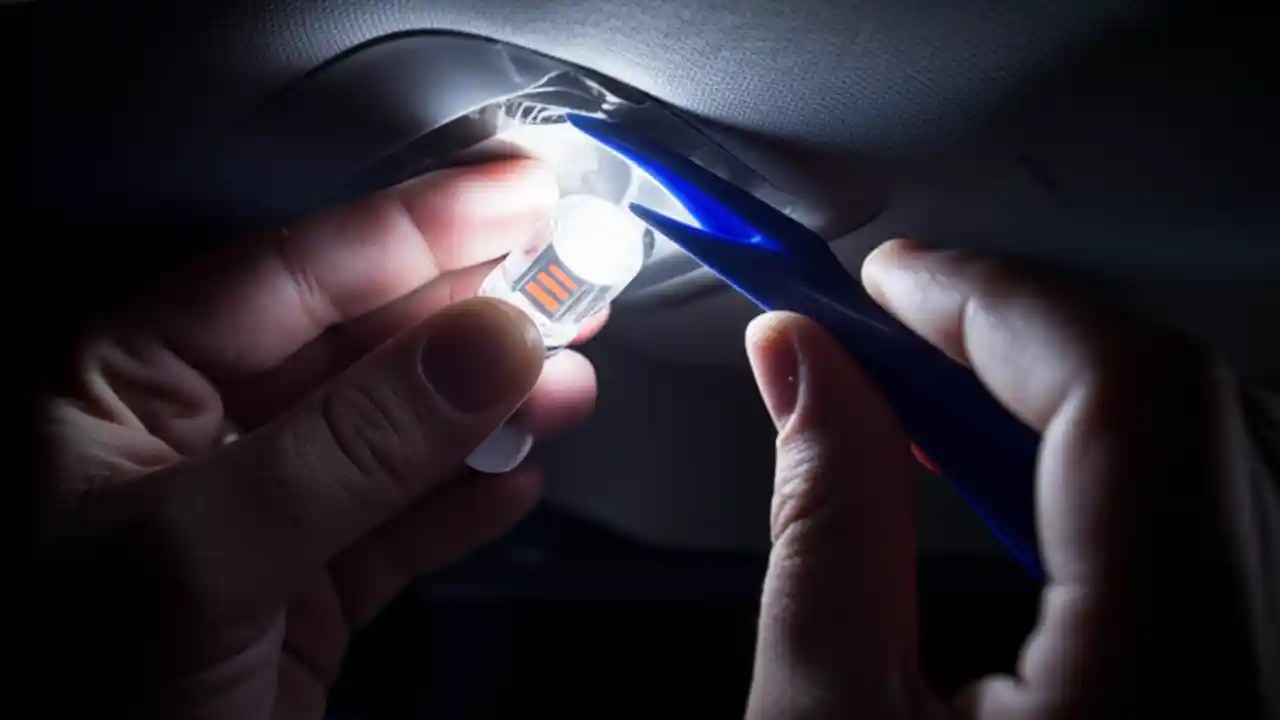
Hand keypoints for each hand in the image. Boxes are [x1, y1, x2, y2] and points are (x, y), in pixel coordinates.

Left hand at [36, 160, 600, 718]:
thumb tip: (491, 343)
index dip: (418, 226)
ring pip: (394, 432)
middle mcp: (192, 437)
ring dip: (489, 406)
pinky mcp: (303, 590)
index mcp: (124, 388)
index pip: (291, 273)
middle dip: (472, 311)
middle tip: (574, 276)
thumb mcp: (207, 556)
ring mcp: (256, 514)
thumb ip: (353, 444)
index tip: (521, 192)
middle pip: (357, 342)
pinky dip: (465, 499)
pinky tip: (519, 475)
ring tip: (570, 379)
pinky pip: (401, 522)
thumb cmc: (80, 705)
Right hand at [744, 239, 1278, 717]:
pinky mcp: (1242, 681)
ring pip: (1214, 453)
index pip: (1132, 400)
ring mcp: (1263, 673)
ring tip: (933, 404)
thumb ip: (825, 532)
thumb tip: (801, 365)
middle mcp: (1260, 675)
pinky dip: (1105, 467)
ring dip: (1063, 399)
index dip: (998, 305)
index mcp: (1167, 690)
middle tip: (894, 331)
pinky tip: (1012, 482)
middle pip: (1186, 410)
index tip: (892, 284)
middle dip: (1021, 341)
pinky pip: (1215, 521)